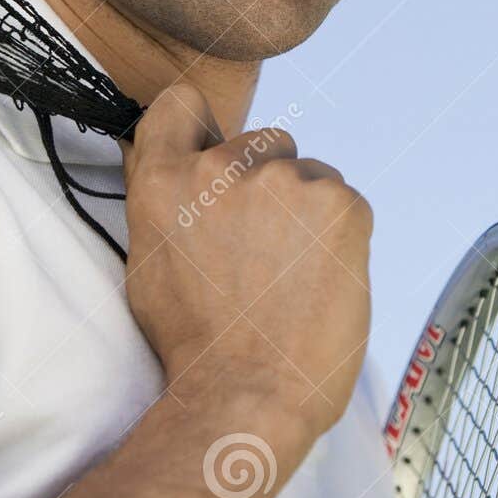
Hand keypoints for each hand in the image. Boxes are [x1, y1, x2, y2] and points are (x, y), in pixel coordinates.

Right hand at [120, 83, 372, 439]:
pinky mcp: (339, 203)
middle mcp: (220, 165)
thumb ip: (166, 205)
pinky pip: (346, 203)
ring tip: (294, 276)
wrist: (247, 393)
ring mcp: (282, 180)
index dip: (202, 126)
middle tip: (264, 250)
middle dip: (267, 185)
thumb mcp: (151, 260)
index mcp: (164, 179)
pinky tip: (321, 281)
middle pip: (262, 144)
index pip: (182, 103)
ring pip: (310, 177)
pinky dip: (340, 238)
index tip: (213, 152)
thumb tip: (181, 174)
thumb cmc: (196, 343)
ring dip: (307, 214)